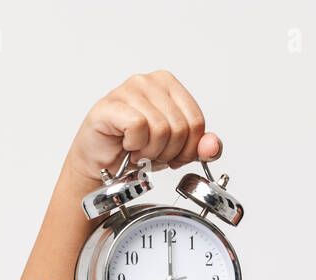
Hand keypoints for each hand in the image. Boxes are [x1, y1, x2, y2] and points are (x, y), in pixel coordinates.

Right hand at [63, 70, 222, 191]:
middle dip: (170, 151)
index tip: (176, 155)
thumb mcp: (177, 150)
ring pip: (160, 129)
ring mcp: (128, 89)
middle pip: (180, 127)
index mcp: (169, 85)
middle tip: (153, 153)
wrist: (103, 162)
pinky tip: (127, 144)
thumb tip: (213, 146)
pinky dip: (135, 145)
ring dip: (151, 151)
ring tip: (139, 150)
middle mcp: (149, 81)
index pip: (197, 121)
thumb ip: (199, 147)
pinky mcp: (110, 105)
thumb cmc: (136, 148)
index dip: (190, 148)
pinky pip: (138, 128)